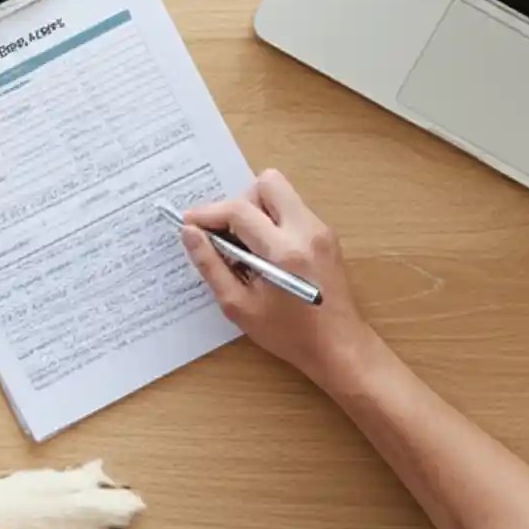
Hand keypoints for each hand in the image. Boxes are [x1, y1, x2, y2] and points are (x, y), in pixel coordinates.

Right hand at [182, 169, 373, 383]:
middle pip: (267, 183)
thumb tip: (190, 234)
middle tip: (227, 232)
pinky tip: (264, 251)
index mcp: (284, 252)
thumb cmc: (289, 334)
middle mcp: (306, 232)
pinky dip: (271, 220)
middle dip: (239, 201)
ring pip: (281, 193)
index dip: (208, 213)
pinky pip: (292, 209)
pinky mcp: (326, 234)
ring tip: (245, 245)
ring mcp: (320, 230)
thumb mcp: (239, 306)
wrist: (339, 346)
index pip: (240, 211)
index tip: (190, 222)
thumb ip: (211, 265)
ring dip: (256, 210)